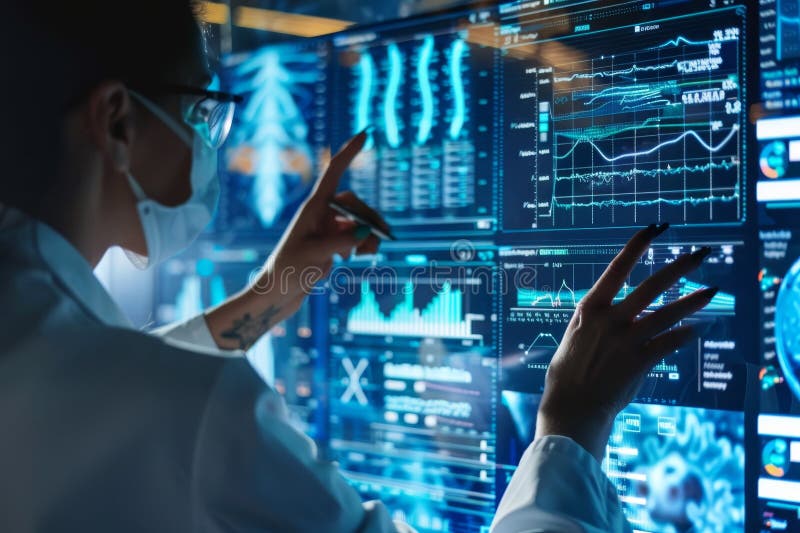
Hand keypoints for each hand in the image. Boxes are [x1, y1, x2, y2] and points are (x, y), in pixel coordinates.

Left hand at [262, 130, 390, 310]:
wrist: (277, 293)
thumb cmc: (287, 271)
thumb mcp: (315, 255)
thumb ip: (341, 241)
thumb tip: (365, 233)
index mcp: (312, 208)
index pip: (333, 172)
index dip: (348, 152)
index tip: (364, 134)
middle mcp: (320, 214)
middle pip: (355, 203)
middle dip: (370, 218)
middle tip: (381, 238)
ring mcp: (326, 228)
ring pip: (358, 221)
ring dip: (368, 234)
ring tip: (369, 254)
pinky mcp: (331, 243)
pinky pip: (355, 235)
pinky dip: (362, 244)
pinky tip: (359, 257)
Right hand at [535, 224, 717, 460]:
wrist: (571, 405)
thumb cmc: (566, 375)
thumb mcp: (574, 338)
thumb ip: (593, 323)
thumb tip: (605, 315)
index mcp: (590, 308)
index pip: (617, 268)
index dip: (638, 246)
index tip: (654, 229)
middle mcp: (610, 318)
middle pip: (651, 285)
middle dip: (679, 267)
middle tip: (700, 253)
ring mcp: (627, 339)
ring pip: (668, 313)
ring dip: (693, 301)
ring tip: (713, 290)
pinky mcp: (641, 361)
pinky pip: (671, 343)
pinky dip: (686, 335)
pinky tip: (700, 328)